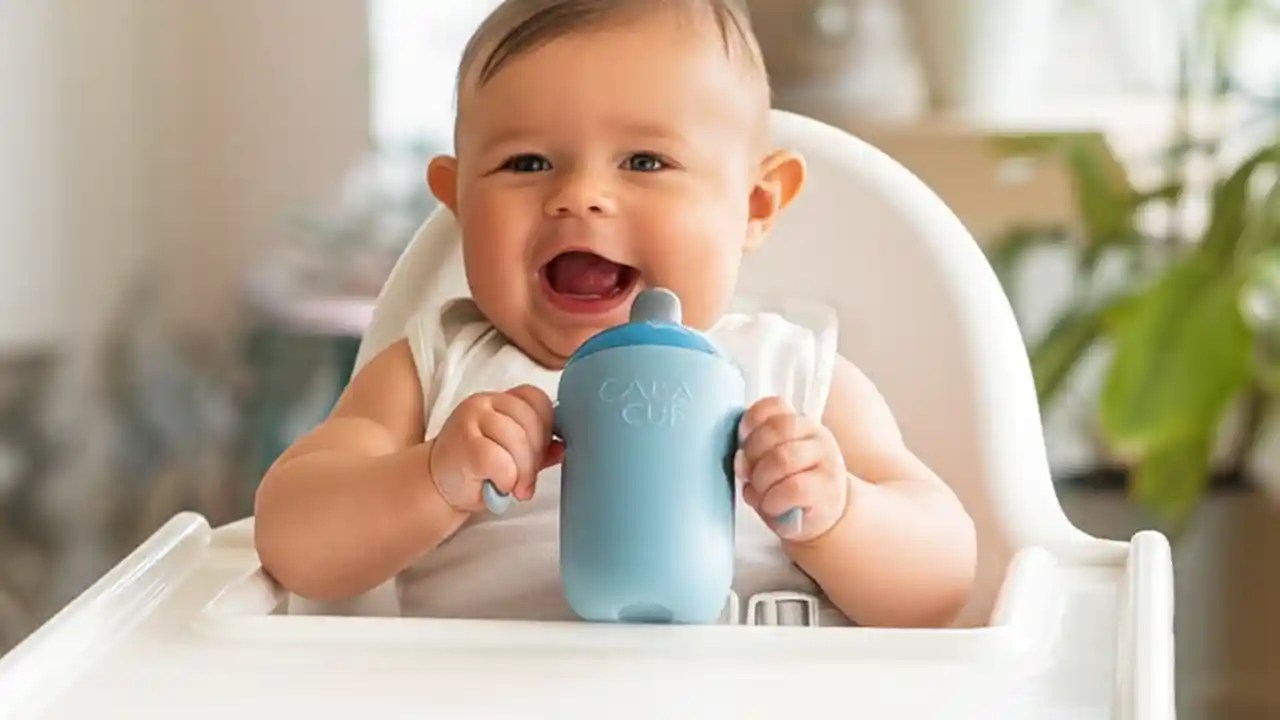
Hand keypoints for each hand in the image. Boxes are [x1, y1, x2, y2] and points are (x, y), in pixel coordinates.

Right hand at [428, 385, 562, 512]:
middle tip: (527, 481)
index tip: (540, 453)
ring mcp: (471, 419)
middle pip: (531, 420)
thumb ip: (538, 448)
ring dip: (523, 472)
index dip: (546, 428)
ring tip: (515, 487)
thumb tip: (564, 448)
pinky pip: (500, 460)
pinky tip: (500, 486)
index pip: (537, 399)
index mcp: (501, 400)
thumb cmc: (476, 470)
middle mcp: (484, 402)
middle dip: (536, 456)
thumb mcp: (511, 454)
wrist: (435, 486)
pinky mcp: (464, 444)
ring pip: (517, 440)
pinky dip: (507, 478)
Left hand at [736, 397, 848, 542]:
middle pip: (776, 429)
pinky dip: (774, 500)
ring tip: (760, 494)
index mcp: (799, 423)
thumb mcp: (770, 465)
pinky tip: (773, 506)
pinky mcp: (828, 488)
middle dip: (752, 454)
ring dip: (761, 480)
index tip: (742, 445)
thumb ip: (753, 455)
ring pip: (783, 458)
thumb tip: (740, 461)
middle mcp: (817, 435)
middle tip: (748, 476)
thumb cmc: (789, 489)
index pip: (774, 406)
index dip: (751, 422)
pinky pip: (793, 488)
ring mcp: (827, 460)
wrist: (824, 516)